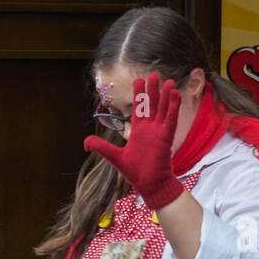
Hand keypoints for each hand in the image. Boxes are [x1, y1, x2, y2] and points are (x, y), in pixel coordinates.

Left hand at [82, 72, 183, 209]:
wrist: (149, 184)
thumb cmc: (135, 172)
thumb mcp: (114, 157)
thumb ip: (101, 147)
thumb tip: (85, 142)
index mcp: (138, 131)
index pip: (138, 108)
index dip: (138, 94)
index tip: (139, 81)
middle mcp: (149, 128)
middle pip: (151, 105)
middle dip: (151, 90)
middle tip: (153, 74)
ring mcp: (159, 131)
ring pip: (163, 109)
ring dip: (164, 95)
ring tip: (167, 81)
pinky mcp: (166, 136)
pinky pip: (171, 118)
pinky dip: (172, 106)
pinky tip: (173, 93)